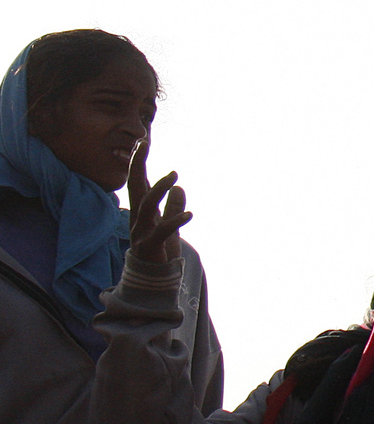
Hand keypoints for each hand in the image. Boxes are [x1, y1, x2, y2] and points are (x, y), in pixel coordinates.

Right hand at [126, 140, 190, 263]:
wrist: (152, 281)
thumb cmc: (158, 250)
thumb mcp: (168, 225)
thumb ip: (172, 207)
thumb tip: (180, 188)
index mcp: (141, 211)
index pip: (137, 182)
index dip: (138, 163)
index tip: (142, 142)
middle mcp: (137, 218)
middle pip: (134, 188)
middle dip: (137, 166)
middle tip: (143, 146)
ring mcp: (141, 232)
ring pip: (146, 206)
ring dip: (159, 189)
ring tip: (175, 176)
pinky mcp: (150, 246)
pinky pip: (162, 231)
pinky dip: (175, 220)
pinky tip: (189, 214)